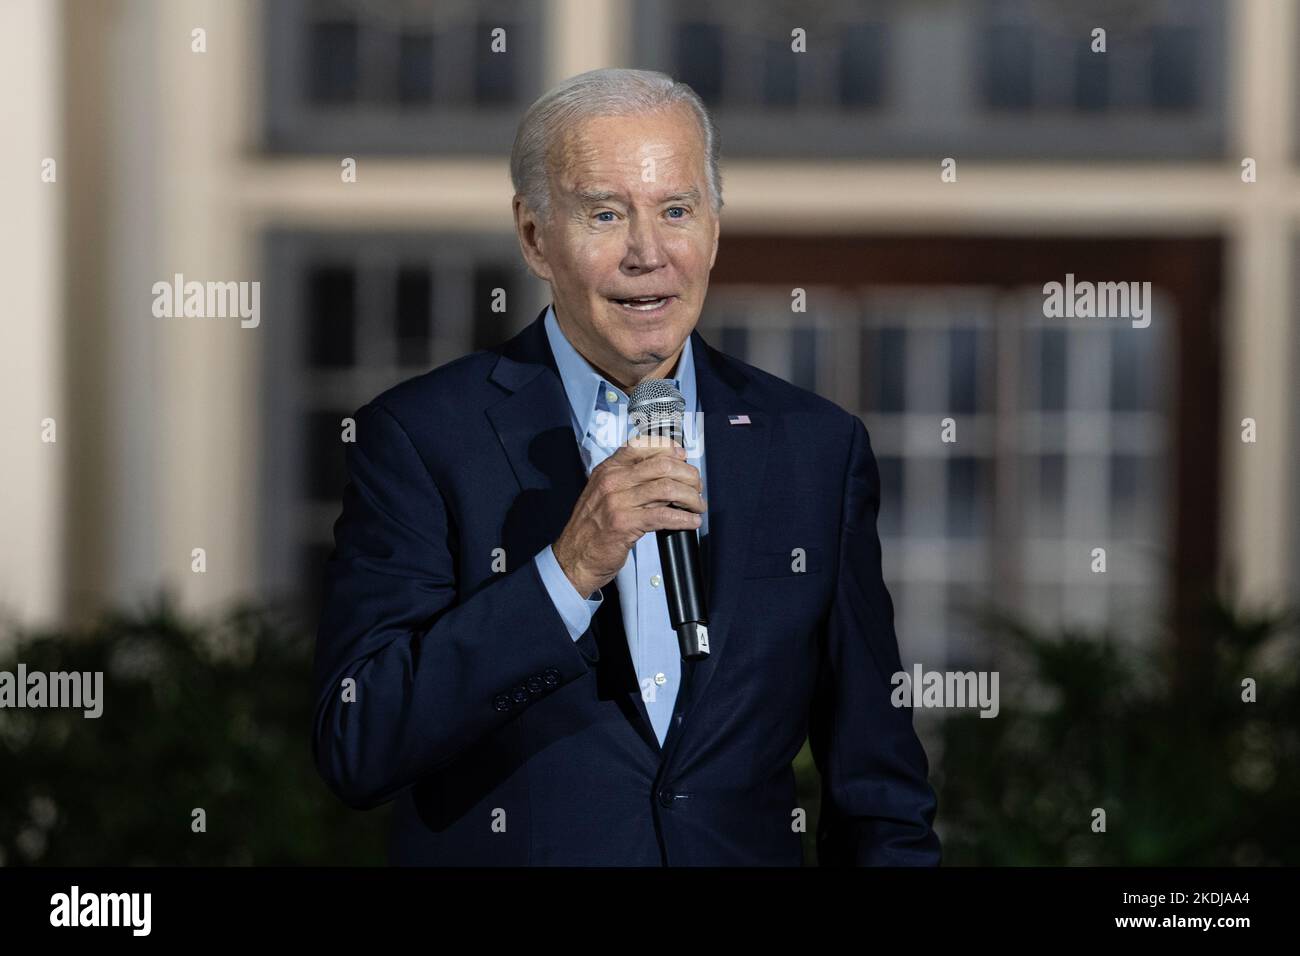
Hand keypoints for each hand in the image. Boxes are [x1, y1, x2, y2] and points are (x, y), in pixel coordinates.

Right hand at [552, 435, 705, 597]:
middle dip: (688, 475)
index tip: (683, 457)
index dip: (669, 449)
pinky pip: (664, 515)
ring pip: (667, 488)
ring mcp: (617, 501)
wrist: (574, 558)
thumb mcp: (604, 494)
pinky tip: (691, 521)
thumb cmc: (591, 529)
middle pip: (662, 465)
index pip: (643, 446)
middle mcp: (612, 481)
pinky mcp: (625, 524)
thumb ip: (629, 480)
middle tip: (697, 487)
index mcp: (607, 470)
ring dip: (690, 497)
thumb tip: (665, 473)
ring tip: (697, 506)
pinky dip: (684, 518)